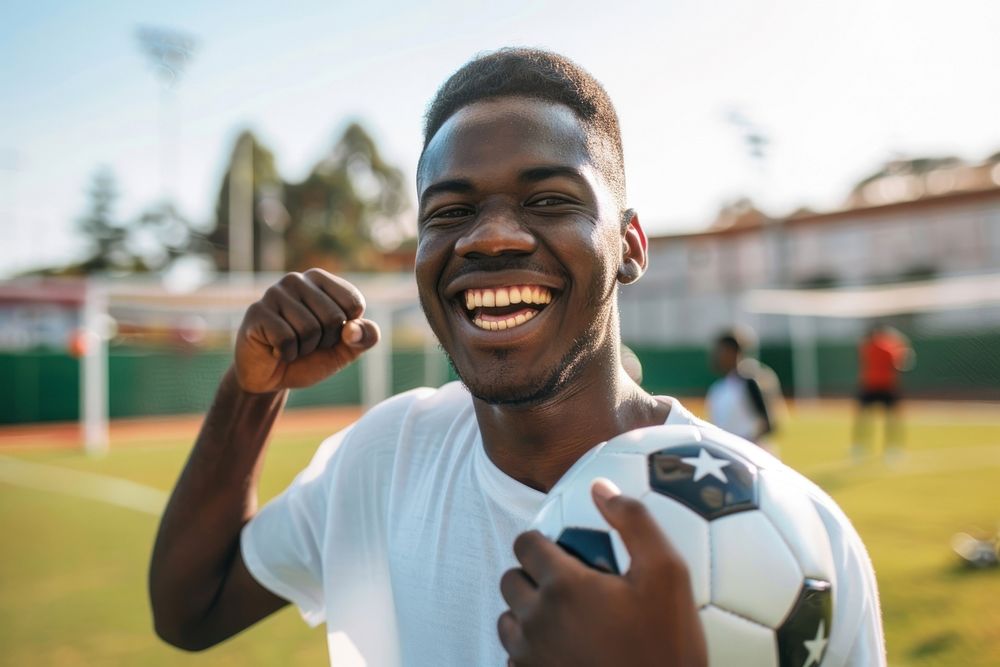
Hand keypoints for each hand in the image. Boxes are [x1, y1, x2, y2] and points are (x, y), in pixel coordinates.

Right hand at [234, 269, 379, 392]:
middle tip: (306, 343)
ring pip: (309, 329)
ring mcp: (274, 293)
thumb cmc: (310, 358)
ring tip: (291, 345)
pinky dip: (286, 353)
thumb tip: (353, 329)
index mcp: (322, 280)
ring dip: (304, 349)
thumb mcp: (347, 349)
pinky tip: (275, 349)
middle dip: (325, 341)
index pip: (354, 303)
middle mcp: (297, 280)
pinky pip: (286, 339)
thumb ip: (365, 336)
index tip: (329, 334)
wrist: (270, 379)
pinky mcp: (256, 312)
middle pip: (333, 317)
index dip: (347, 330)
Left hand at [498, 479, 706, 666]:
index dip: (540, 541)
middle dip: (530, 575)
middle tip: (564, 583)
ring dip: (526, 613)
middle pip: (510, 580)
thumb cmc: (669, 644)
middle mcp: (537, 620)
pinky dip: (530, 650)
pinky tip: (562, 650)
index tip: (561, 549)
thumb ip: (634, 521)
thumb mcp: (668, 573)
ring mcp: (530, 657)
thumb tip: (601, 487)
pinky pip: (514, 658)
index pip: (524, 544)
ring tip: (561, 617)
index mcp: (563, 586)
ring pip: (507, 621)